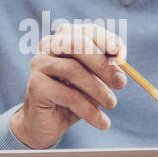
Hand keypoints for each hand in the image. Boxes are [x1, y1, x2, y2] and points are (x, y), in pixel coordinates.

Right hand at [10, 23, 127, 149]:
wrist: (47, 125)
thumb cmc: (74, 98)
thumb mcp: (94, 81)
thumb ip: (105, 68)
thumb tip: (120, 61)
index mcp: (64, 38)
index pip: (87, 31)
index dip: (105, 40)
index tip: (120, 55)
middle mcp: (48, 46)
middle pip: (78, 44)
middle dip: (103, 64)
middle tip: (121, 83)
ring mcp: (39, 64)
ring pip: (73, 70)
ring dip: (98, 89)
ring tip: (112, 104)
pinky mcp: (36, 86)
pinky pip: (68, 95)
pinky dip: (89, 109)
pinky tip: (102, 122)